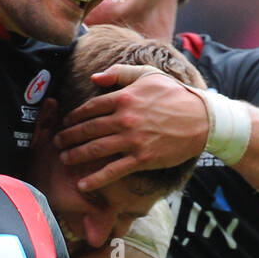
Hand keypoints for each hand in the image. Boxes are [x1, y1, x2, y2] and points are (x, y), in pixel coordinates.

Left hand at [55, 65, 208, 191]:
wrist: (201, 119)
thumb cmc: (175, 95)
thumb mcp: (149, 75)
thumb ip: (120, 73)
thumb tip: (95, 77)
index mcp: (125, 97)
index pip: (90, 108)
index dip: (74, 117)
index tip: (65, 123)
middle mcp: (125, 118)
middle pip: (88, 129)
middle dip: (68, 137)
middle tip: (56, 143)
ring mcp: (133, 140)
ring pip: (96, 149)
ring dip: (76, 156)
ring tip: (64, 159)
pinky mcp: (141, 158)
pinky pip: (113, 171)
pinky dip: (95, 179)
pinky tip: (82, 184)